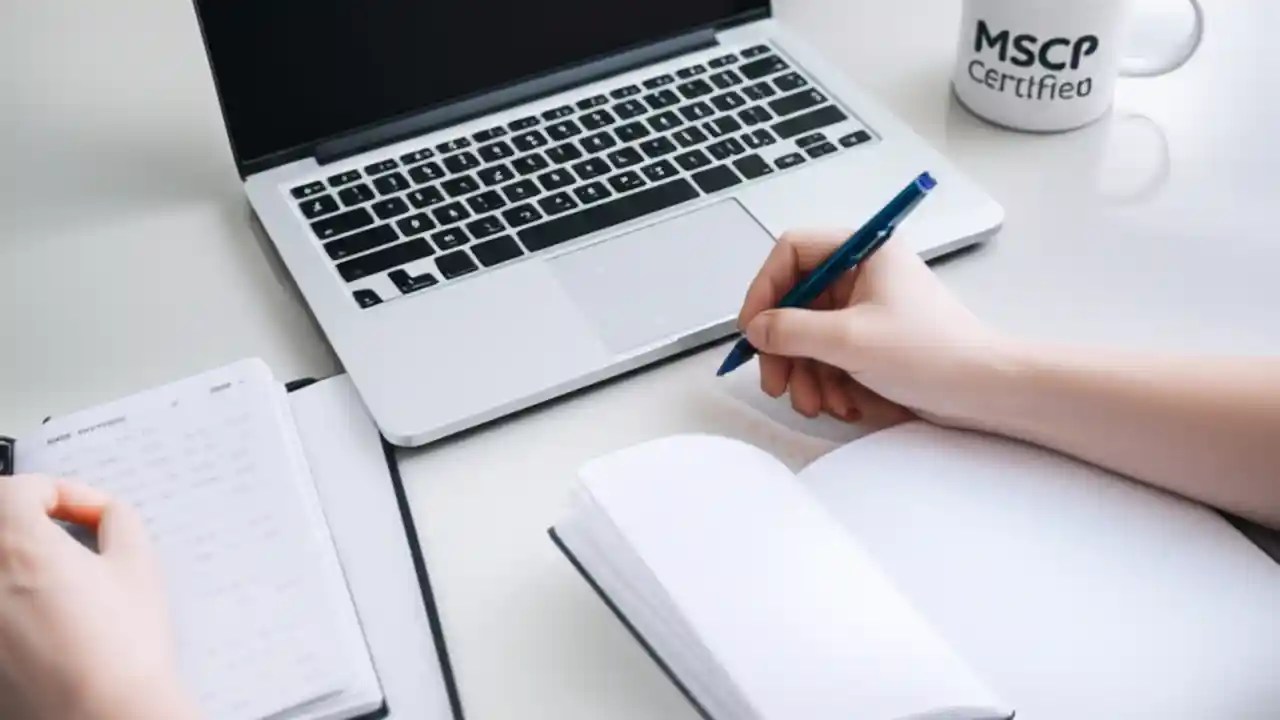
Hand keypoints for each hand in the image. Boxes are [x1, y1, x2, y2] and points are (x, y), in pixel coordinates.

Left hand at [0, 476, 198, 719]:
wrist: (104, 717)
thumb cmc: (123, 649)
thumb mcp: (138, 565)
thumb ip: (117, 519)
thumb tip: (101, 512)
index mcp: (19, 545)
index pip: (20, 488)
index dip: (61, 490)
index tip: (88, 512)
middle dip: (27, 517)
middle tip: (62, 531)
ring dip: (15, 559)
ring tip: (53, 575)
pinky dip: (12, 600)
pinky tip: (43, 617)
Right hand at [737, 229, 1011, 426]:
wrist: (983, 391)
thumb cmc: (933, 353)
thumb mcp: (850, 341)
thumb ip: (793, 331)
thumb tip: (756, 328)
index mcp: (864, 250)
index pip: (792, 253)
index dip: (764, 289)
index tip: (753, 328)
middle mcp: (863, 272)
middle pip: (795, 300)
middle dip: (783, 346)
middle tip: (775, 380)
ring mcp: (866, 306)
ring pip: (809, 333)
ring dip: (804, 372)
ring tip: (814, 403)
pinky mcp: (871, 338)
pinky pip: (829, 354)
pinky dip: (826, 380)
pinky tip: (839, 403)